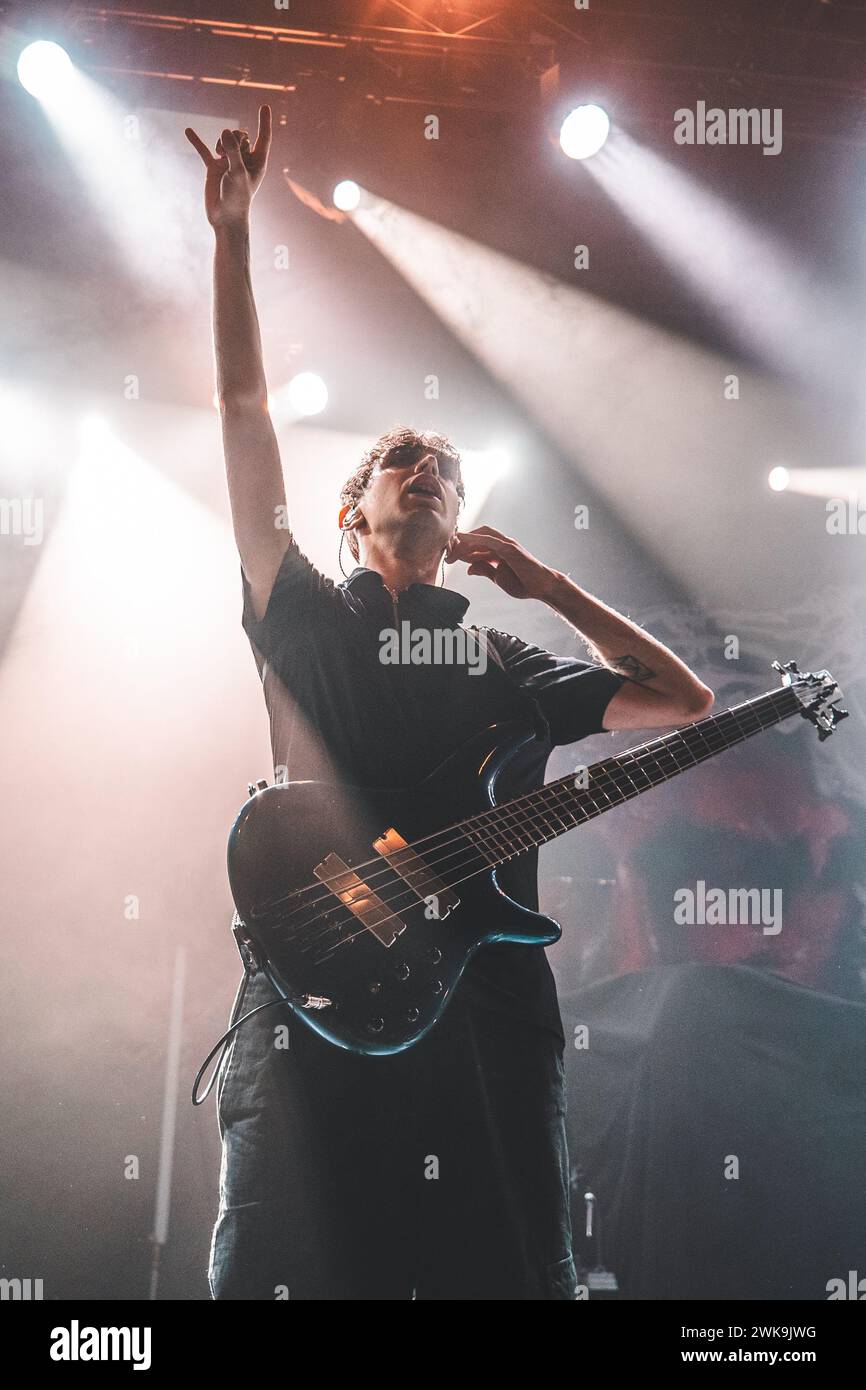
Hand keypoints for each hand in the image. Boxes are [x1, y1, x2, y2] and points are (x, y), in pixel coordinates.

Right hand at [185, 104, 271, 227]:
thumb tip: (225, 130)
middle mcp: (244, 160)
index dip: (264, 122)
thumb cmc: (237, 199)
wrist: (224, 218)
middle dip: (234, 138)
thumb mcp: (237, 173)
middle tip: (229, 152)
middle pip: (240, 135)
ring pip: (225, 140)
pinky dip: (197, 142)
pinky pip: (204, 151)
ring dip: (221, 144)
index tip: (264, 106)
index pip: (264, 137)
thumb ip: (233, 151)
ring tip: (220, 156)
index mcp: (257, 162)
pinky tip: (188, 131)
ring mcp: (228, 163)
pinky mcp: (214, 168)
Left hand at [446, 525, 559, 600]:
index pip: (475, 546)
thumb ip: (485, 570)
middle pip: (476, 539)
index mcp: (497, 552)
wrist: (541, 587)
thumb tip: (469, 569)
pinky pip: (490, 540)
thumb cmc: (523, 583)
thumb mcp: (498, 578)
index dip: (461, 550)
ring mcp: (506, 545)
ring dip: (465, 542)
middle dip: (460, 545)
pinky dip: (475, 537)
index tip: (449, 558)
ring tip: (453, 550)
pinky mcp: (510, 548)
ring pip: (481, 537)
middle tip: (448, 556)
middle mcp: (501, 545)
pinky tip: (464, 538)